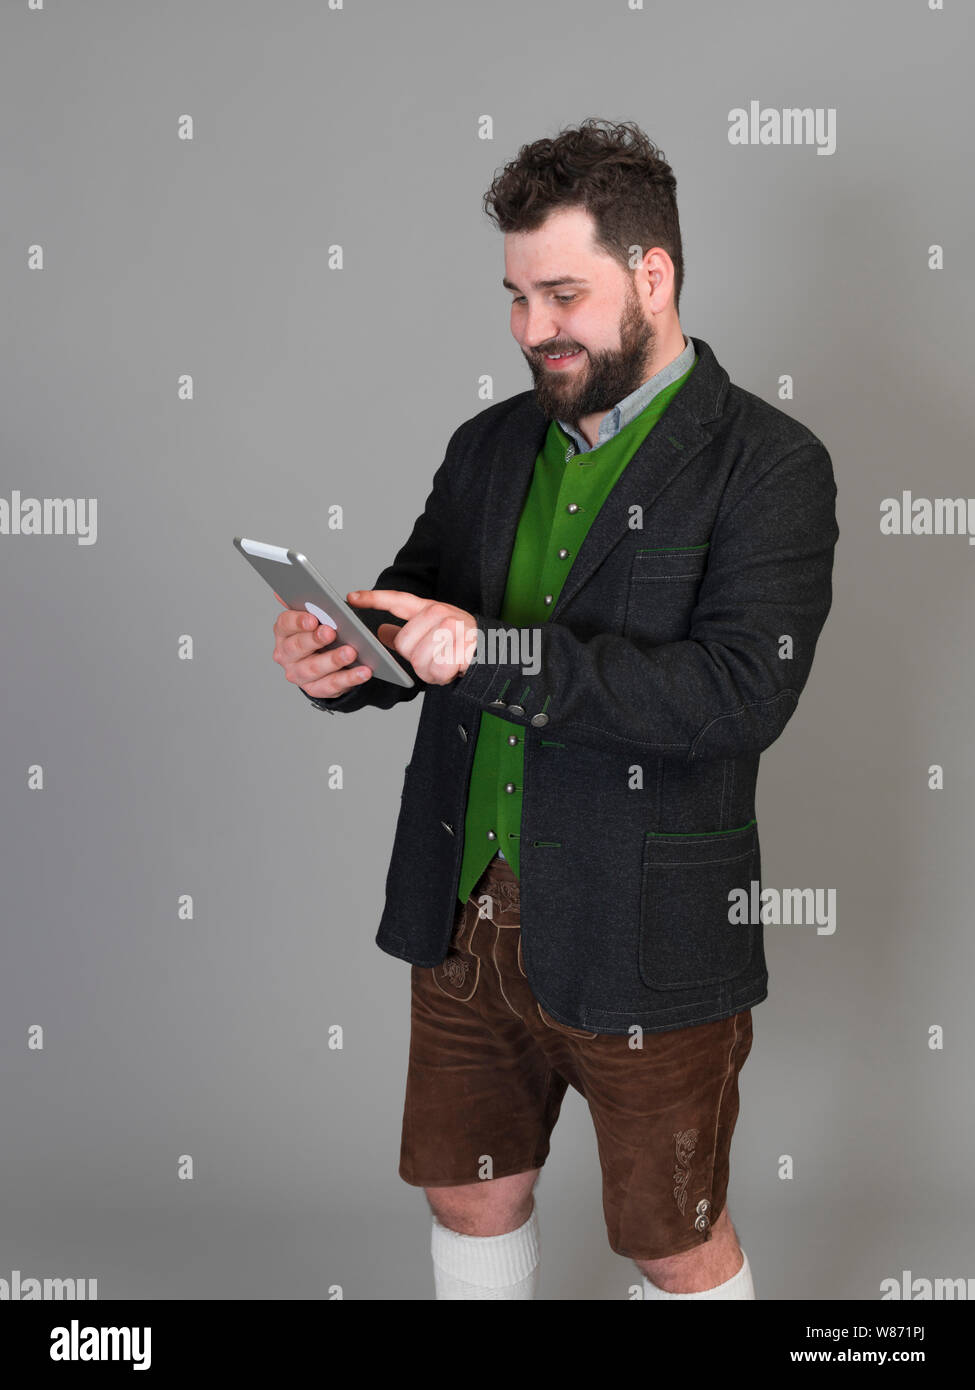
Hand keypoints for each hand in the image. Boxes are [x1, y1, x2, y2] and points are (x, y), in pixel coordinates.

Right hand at [271, 595, 372, 697]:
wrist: (326, 662)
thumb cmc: (320, 633)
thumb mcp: (313, 616)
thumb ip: (303, 603)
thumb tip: (282, 592)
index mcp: (283, 632)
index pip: (285, 624)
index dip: (297, 621)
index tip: (313, 619)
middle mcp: (286, 654)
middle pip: (297, 647)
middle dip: (314, 639)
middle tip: (331, 632)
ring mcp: (299, 674)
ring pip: (314, 668)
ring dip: (333, 660)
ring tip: (351, 652)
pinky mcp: (315, 689)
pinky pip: (332, 685)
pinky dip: (349, 678)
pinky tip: (363, 671)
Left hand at [347, 590, 476, 684]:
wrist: (493, 654)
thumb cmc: (458, 644)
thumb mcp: (431, 633)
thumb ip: (405, 632)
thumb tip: (381, 632)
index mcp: (429, 608)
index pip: (397, 600)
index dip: (373, 599)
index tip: (350, 599)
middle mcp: (441, 613)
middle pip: (405, 643)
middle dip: (414, 657)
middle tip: (434, 656)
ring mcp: (453, 629)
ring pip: (420, 659)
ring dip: (429, 669)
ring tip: (444, 662)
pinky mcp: (463, 647)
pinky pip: (437, 670)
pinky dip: (441, 676)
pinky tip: (452, 668)